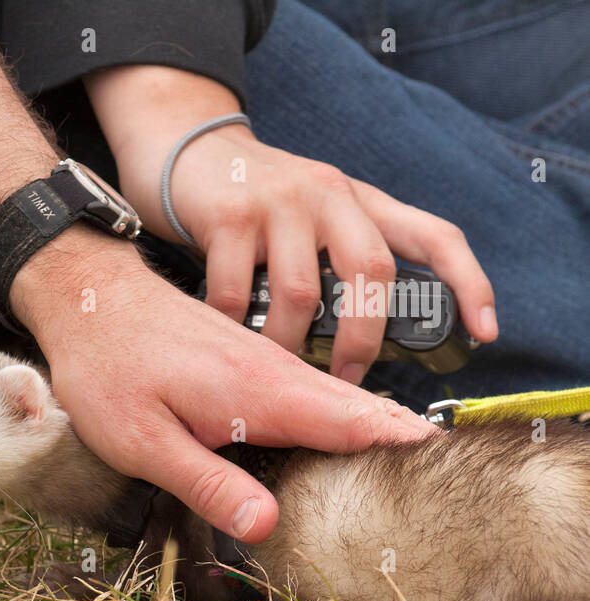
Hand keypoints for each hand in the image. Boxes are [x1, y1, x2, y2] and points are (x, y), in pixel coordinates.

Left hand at [11, 229, 439, 541]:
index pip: (355, 424)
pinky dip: (343, 414)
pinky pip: (312, 391)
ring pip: (338, 399)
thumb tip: (267, 526)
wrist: (86, 297)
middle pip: (361, 411)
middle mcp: (275, 373)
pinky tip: (348, 438)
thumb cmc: (107, 370)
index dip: (404, 450)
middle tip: (448, 492)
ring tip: (418, 471)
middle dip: (405, 446)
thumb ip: (207, 482)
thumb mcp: (144, 442)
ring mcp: (264, 362)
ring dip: (379, 430)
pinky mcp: (248, 361)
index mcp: (261, 392)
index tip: (450, 478)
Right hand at [85, 66, 497, 384]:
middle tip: (345, 380)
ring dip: (287, 346)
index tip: (485, 333)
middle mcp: (329, 194)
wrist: (186, 149)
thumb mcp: (313, 215)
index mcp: (361, 201)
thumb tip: (363, 339)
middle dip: (361, 341)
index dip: (469, 283)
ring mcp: (279, 201)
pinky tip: (226, 339)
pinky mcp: (229, 214)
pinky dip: (234, 329)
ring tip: (275, 369)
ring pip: (299, 295)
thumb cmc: (254, 202)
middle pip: (371, 274)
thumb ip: (342, 257)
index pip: (434, 236)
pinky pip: (238, 293)